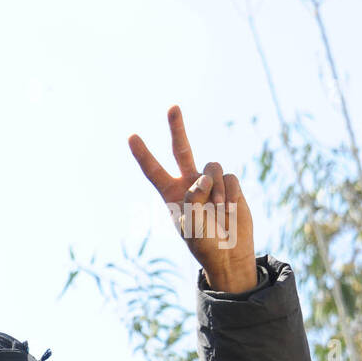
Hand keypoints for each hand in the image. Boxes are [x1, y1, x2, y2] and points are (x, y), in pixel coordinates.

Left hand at [128, 106, 256, 293]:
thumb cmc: (203, 242)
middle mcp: (189, 183)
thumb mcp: (190, 223)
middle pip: (182, 150)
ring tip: (217, 210)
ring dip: (215, 188)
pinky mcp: (230, 184)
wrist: (228, 253)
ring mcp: (211, 182)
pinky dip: (230, 193)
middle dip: (177, 128)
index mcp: (171, 193)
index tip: (131, 136)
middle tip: (172, 107)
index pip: (153, 170)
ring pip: (211, 167)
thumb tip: (204, 175)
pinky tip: (229, 210)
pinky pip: (229, 178)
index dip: (143, 154)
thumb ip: (192, 197)